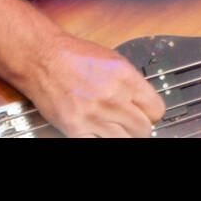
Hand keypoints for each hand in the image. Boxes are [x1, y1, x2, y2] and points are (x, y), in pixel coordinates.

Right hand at [22, 32, 164, 136]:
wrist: (44, 59)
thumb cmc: (75, 57)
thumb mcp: (114, 61)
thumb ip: (132, 83)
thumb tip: (144, 101)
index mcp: (126, 78)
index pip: (156, 110)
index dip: (152, 113)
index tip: (147, 113)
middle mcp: (113, 97)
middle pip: (143, 129)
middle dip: (140, 126)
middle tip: (132, 123)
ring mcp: (94, 115)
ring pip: (125, 140)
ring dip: (122, 135)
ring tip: (115, 127)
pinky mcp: (76, 128)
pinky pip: (98, 143)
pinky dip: (101, 138)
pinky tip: (98, 130)